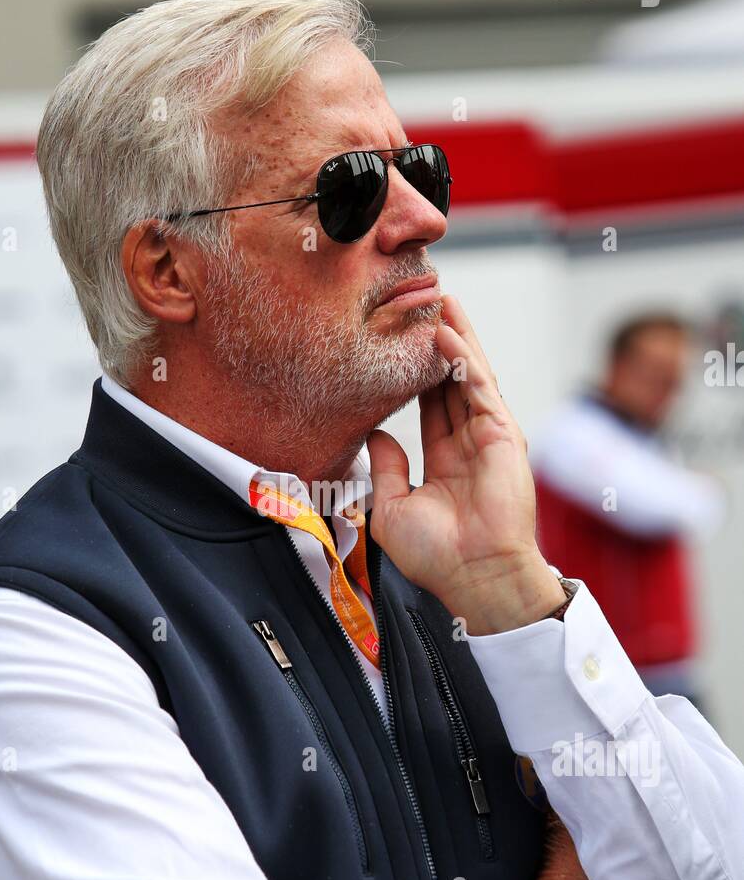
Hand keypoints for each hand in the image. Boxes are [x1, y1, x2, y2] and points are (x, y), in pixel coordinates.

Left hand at [366, 295, 565, 633]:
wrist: (473, 578)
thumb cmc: (437, 556)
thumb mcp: (393, 508)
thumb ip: (387, 468)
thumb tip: (376, 434)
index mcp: (447, 459)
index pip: (431, 402)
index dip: (418, 370)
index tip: (402, 339)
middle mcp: (470, 443)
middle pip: (453, 379)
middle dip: (440, 340)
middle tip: (424, 302)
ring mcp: (490, 437)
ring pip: (470, 375)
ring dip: (456, 337)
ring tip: (440, 300)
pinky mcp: (503, 437)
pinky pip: (479, 390)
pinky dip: (463, 361)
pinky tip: (445, 336)